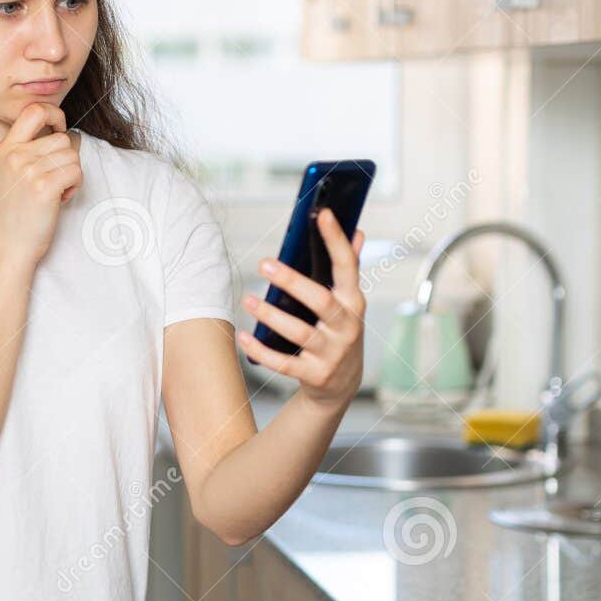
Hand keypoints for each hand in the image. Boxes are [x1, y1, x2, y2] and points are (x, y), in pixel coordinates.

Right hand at [0, 103, 81, 270]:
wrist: (7, 247)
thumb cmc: (12, 214)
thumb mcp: (6, 174)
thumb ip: (25, 150)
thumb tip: (63, 133)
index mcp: (5, 149)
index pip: (33, 110)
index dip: (54, 114)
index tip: (60, 128)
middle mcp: (15, 156)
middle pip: (62, 138)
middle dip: (66, 159)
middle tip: (54, 181)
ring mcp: (28, 170)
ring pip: (72, 155)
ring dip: (71, 174)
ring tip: (56, 192)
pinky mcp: (44, 187)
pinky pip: (76, 171)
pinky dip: (75, 186)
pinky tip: (60, 199)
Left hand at [236, 207, 365, 408]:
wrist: (341, 386)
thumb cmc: (338, 334)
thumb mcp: (348, 304)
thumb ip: (349, 270)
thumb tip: (358, 231)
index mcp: (354, 303)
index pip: (348, 266)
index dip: (336, 239)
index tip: (322, 214)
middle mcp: (347, 328)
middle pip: (320, 301)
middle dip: (292, 281)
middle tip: (263, 264)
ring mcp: (332, 353)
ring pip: (299, 332)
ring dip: (270, 315)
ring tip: (246, 300)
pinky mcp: (315, 375)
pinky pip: (284, 363)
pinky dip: (261, 350)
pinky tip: (243, 336)